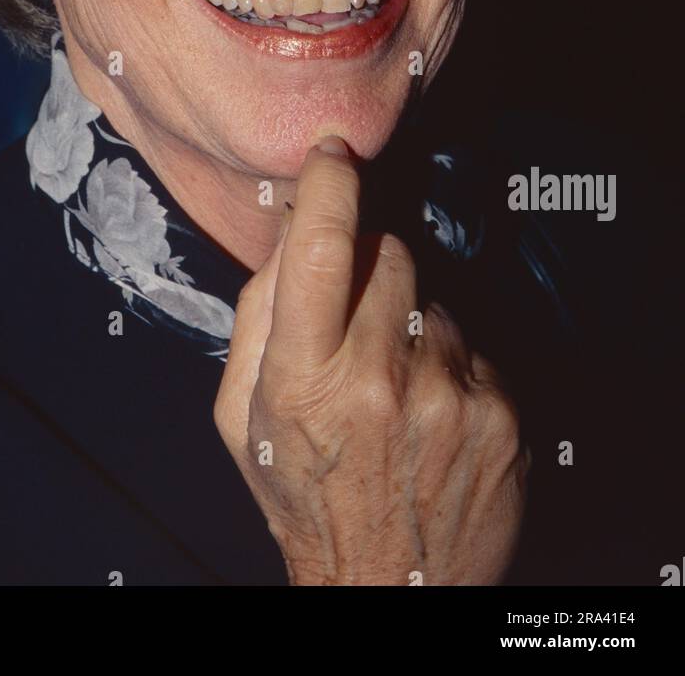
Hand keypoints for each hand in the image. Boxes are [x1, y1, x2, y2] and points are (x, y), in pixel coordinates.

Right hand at [214, 136, 530, 585]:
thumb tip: (290, 233)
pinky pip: (474, 343)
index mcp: (302, 378)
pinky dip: (450, 363)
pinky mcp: (499, 413)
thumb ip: (256, 317)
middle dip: (369, 264)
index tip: (332, 153)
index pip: (316, 248)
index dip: (326, 183)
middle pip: (387, 253)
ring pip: (433, 296)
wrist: (383, 588)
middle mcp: (377, 380)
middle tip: (355, 320)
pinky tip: (429, 412)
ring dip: (411, 321)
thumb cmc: (303, 495)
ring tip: (393, 385)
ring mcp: (446, 397)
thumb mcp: (241, 416)